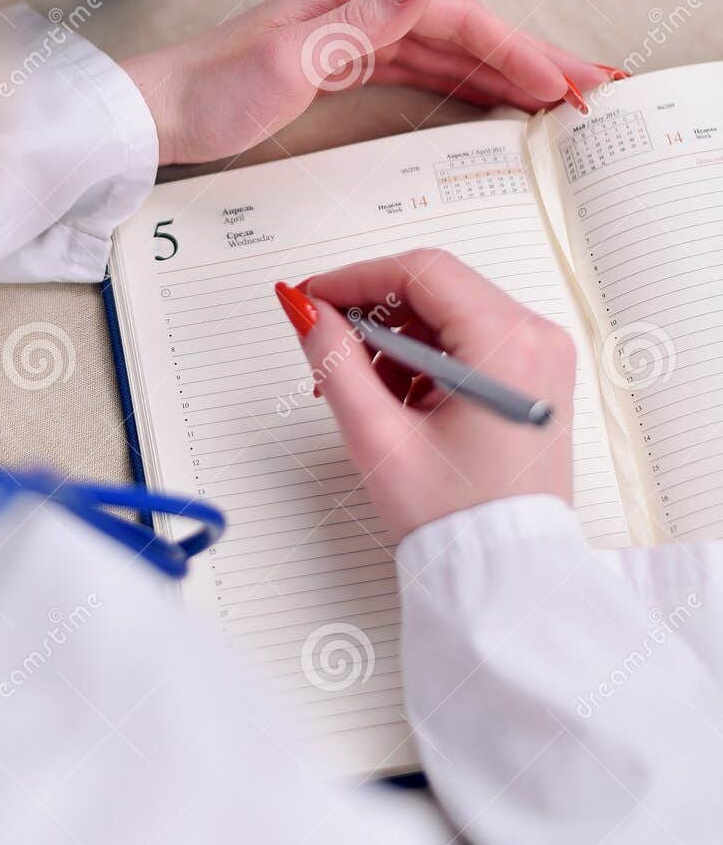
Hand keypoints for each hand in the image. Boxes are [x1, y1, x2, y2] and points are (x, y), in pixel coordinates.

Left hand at [122, 0, 615, 165]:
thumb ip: (366, 17)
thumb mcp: (292, 57)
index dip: (518, 50)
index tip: (562, 82)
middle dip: (530, 57)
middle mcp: (362, 3)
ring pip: (452, 49)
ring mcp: (355, 32)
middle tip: (590, 85)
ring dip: (507, 70)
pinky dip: (467, 81)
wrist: (160, 113)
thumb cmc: (213, 90)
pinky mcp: (345, 62)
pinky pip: (426, 67)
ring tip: (561, 92)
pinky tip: (493, 95)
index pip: (459, 18)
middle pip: (467, 28)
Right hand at [276, 253, 576, 542]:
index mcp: (508, 345)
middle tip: (329, 347)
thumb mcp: (378, 436)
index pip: (422, 271)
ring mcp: (539, 357)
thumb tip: (305, 310)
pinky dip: (424, 357)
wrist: (505, 573)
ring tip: (367, 392)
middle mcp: (536, 340)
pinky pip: (467, 339)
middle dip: (373, 313)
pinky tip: (399, 401)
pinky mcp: (532, 376)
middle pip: (437, 287)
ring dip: (396, 338)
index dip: (356, 278)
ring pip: (448, 313)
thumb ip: (334, 361)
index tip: (313, 296)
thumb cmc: (456, 518)